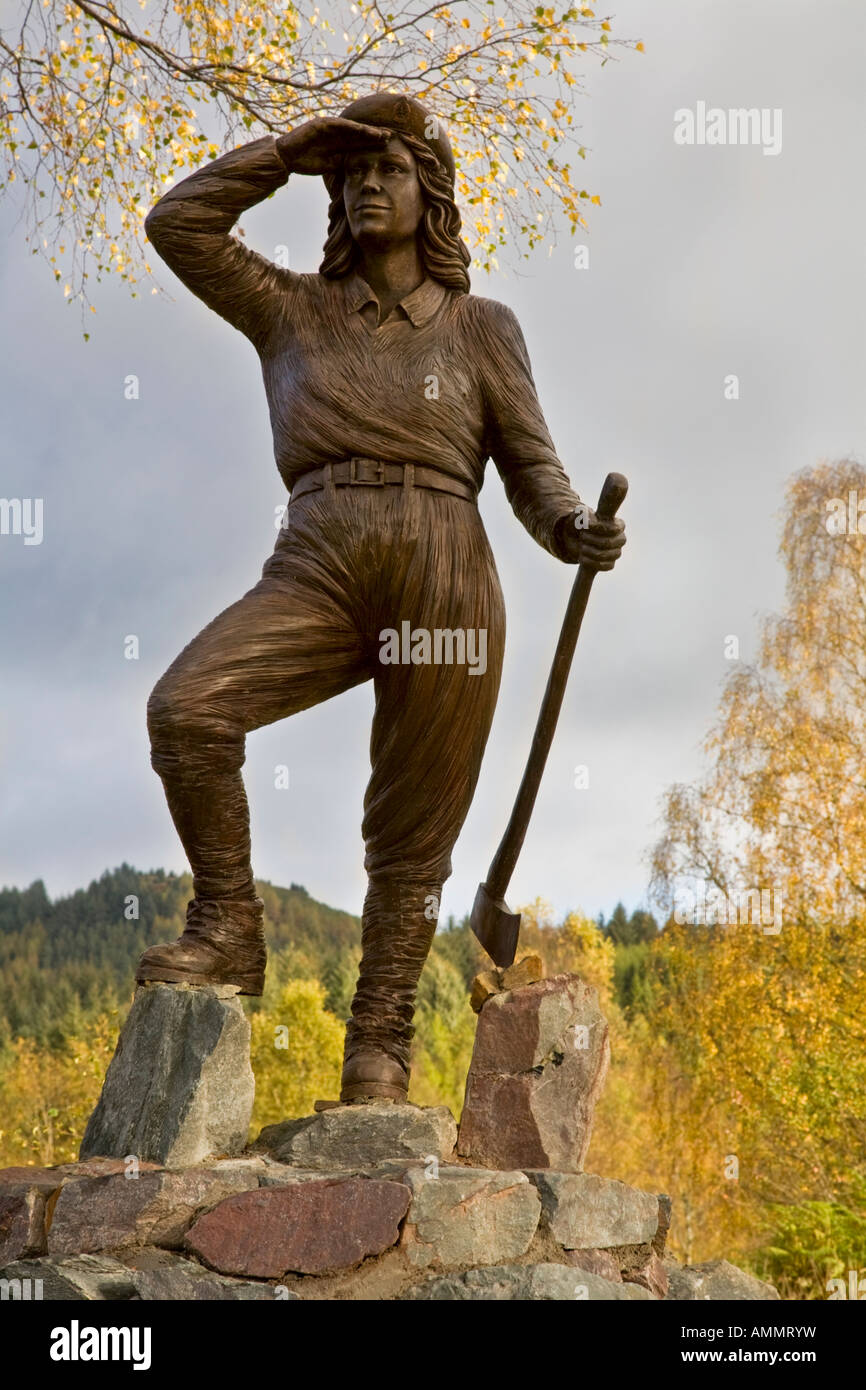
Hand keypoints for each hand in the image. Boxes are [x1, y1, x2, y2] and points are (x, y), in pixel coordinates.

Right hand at [275, 117, 389, 176]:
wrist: (288, 157)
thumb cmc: (307, 162)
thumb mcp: (331, 165)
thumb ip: (344, 163)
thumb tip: (359, 170)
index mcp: (339, 143)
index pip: (359, 143)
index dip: (373, 144)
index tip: (388, 148)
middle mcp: (337, 133)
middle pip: (359, 134)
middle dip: (374, 135)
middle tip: (391, 137)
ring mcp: (330, 127)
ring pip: (351, 128)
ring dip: (366, 130)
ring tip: (379, 133)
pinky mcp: (321, 124)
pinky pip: (338, 125)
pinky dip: (350, 127)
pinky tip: (362, 129)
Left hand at [554, 506, 625, 569]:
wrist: (574, 538)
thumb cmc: (580, 524)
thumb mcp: (578, 514)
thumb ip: (581, 512)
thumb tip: (586, 518)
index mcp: (618, 525)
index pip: (614, 529)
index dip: (598, 528)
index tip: (585, 526)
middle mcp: (620, 539)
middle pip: (608, 543)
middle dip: (591, 540)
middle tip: (582, 537)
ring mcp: (616, 552)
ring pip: (607, 555)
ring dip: (590, 552)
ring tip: (582, 547)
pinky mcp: (610, 563)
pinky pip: (606, 566)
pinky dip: (592, 563)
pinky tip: (583, 558)